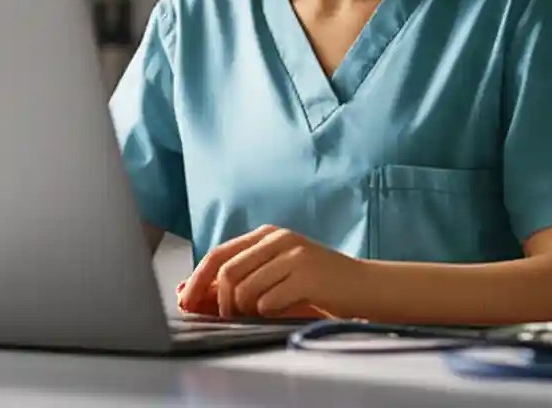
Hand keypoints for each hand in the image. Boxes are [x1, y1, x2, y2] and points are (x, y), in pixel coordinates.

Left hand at [175, 225, 367, 318]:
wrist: (365, 286)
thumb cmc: (318, 283)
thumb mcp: (277, 272)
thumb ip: (240, 277)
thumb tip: (190, 290)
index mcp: (267, 234)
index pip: (219, 253)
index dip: (198, 279)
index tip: (186, 301)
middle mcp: (279, 238)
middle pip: (227, 270)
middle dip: (218, 300)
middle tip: (224, 317)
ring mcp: (294, 255)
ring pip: (245, 289)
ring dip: (246, 309)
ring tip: (262, 313)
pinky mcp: (307, 275)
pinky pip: (268, 301)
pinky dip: (268, 312)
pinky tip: (285, 309)